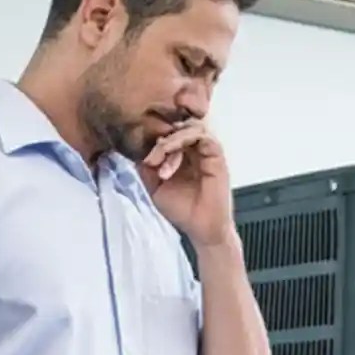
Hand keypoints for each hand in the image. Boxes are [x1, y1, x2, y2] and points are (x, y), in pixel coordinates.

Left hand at [138, 119, 234, 245]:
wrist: (200, 228)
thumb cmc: (181, 209)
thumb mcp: (154, 187)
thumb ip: (146, 168)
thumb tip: (137, 150)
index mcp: (182, 155)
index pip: (168, 132)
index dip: (153, 138)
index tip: (142, 156)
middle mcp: (195, 149)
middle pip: (179, 125)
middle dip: (161, 137)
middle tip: (150, 157)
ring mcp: (206, 151)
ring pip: (190, 126)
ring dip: (171, 139)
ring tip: (159, 155)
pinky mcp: (216, 156)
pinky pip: (202, 136)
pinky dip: (184, 139)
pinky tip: (171, 155)